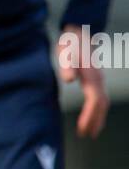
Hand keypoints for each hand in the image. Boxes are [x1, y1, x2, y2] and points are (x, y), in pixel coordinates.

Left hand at [57, 24, 108, 138]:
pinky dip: (99, 110)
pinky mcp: (96, 79)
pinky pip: (101, 98)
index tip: (82, 129)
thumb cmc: (70, 44)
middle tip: (87, 136)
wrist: (78, 33)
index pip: (94, 101)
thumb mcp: (65, 53)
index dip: (90, 116)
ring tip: (92, 132)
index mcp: (92, 77)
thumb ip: (67, 66)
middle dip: (95, 121)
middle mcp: (99, 80)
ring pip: (103, 103)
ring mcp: (99, 79)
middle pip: (101, 105)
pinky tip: (93, 117)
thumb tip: (69, 79)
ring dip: (98, 118)